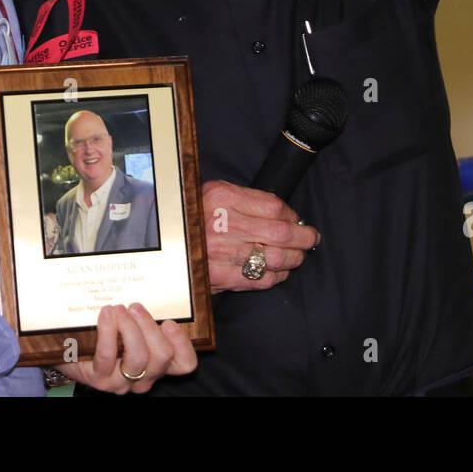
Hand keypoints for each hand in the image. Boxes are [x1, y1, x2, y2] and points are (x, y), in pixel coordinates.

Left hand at [57, 303, 196, 393]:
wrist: (71, 350)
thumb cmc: (108, 333)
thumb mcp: (134, 324)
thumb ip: (149, 313)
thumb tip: (162, 283)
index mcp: (159, 363)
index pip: (185, 363)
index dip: (182, 343)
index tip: (168, 321)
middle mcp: (146, 376)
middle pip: (163, 356)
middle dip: (149, 326)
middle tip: (135, 306)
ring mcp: (123, 382)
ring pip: (139, 357)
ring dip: (130, 328)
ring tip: (118, 309)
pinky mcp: (100, 379)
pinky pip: (108, 356)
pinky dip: (108, 331)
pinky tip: (105, 314)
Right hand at [203, 179, 319, 292]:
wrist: (161, 240)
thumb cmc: (194, 214)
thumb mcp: (216, 192)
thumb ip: (248, 199)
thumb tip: (286, 214)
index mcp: (222, 197)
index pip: (273, 207)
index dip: (292, 215)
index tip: (298, 220)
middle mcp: (222, 224)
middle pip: (280, 233)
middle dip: (303, 238)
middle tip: (311, 239)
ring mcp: (221, 253)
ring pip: (274, 258)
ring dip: (294, 258)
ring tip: (298, 256)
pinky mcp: (219, 277)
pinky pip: (259, 279)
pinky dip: (276, 277)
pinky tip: (280, 272)